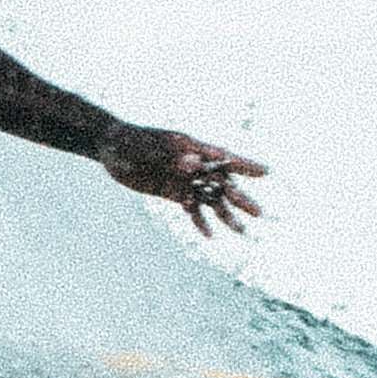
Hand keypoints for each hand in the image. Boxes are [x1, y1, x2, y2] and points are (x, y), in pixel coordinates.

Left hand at [100, 121, 265, 236]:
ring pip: (210, 199)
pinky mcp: (173, 191)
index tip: (266, 172)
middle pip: (221, 183)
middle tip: (258, 213)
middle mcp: (192, 164)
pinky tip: (210, 235)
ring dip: (225, 214)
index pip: (223, 157)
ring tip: (241, 231)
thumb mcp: (148, 148)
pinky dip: (200, 220)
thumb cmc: (128, 142)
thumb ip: (171, 156)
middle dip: (240, 198)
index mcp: (190, 147)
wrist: (110, 147)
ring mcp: (184, 178)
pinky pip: (191, 208)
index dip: (245, 165)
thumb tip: (195, 164)